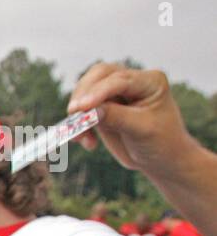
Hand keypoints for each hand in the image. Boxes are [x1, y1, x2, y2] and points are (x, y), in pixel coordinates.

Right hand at [68, 63, 201, 175]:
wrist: (161, 160)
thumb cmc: (160, 142)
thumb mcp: (142, 129)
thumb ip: (116, 117)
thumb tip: (89, 111)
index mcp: (150, 81)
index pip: (119, 80)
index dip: (98, 92)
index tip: (81, 108)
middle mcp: (132, 81)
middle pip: (99, 75)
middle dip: (83, 94)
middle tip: (73, 115)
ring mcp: (115, 93)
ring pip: (86, 90)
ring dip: (77, 112)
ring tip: (79, 136)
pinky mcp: (102, 107)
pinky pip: (82, 110)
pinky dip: (78, 125)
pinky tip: (88, 142)